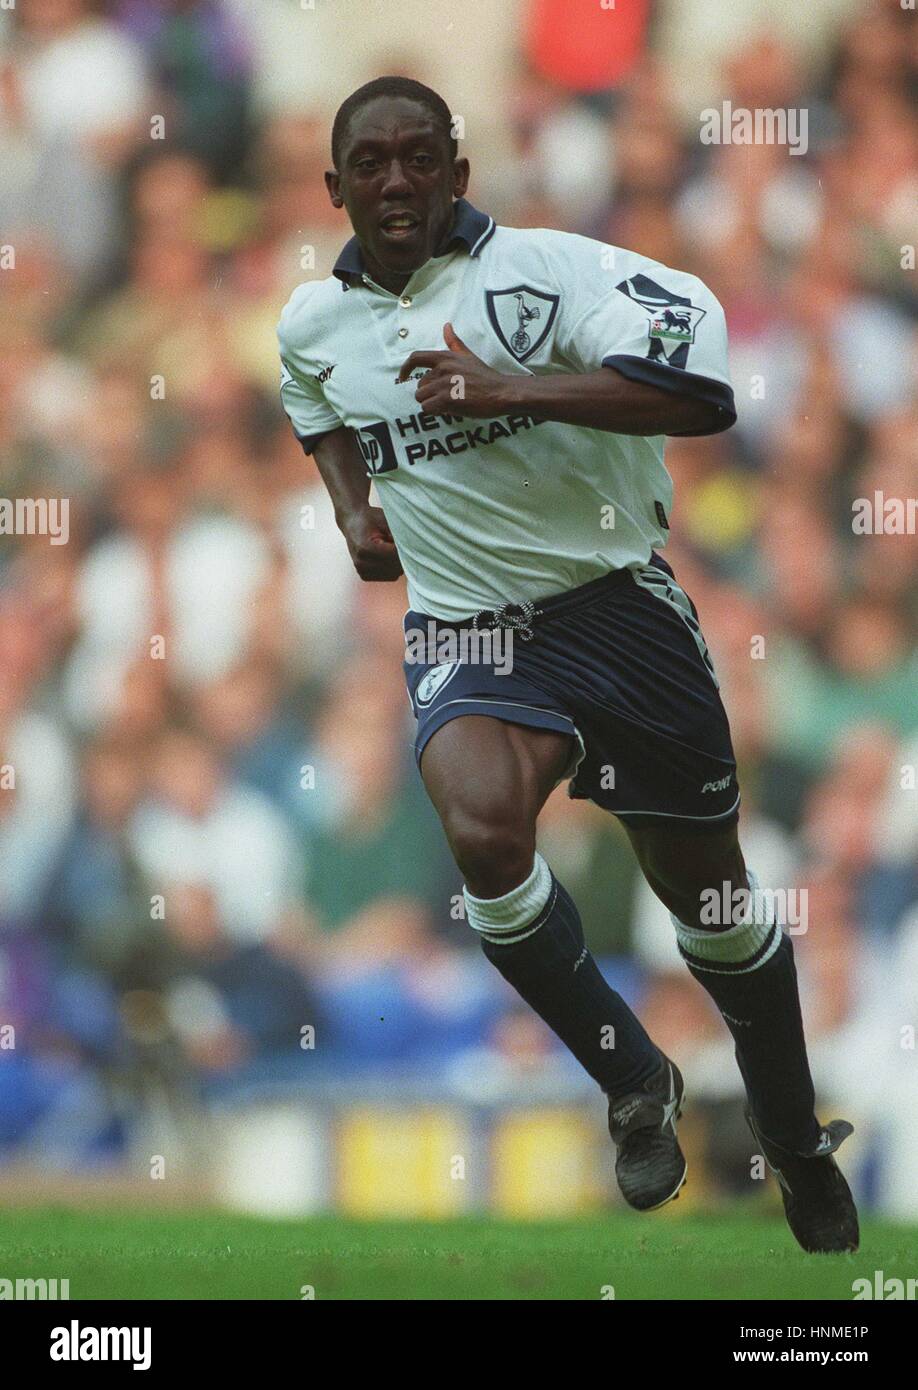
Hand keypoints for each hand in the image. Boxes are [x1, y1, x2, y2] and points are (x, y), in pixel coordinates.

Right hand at [340, 505, 402, 580]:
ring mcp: (361, 571)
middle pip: (396, 568)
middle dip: (402, 556)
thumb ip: (399, 534)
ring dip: (397, 563)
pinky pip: (390, 576)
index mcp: (365, 548)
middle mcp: (361, 562)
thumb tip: (417, 548)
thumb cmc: (372, 519)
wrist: (352, 522)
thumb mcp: (386, 520)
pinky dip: (392, 567)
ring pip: (395, 574)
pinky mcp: (364, 576)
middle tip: (398, 543)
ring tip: (390, 548)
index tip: (408, 540)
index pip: (395, 556)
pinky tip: (386, 556)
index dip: (406, 549)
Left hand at [398, 323, 512, 416]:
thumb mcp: (468, 356)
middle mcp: (443, 369)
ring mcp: (445, 384)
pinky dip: (436, 412)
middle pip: (419, 386)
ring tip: (449, 403)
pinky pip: (428, 408)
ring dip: (432, 404)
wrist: (501, 392)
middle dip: (430, 394)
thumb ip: (454, 343)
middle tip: (447, 397)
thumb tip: (447, 326)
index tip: (403, 377)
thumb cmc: (486, 377)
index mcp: (445, 357)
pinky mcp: (448, 400)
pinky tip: (449, 410)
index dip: (405, 368)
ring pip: (422, 398)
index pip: (416, 358)